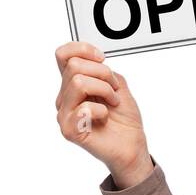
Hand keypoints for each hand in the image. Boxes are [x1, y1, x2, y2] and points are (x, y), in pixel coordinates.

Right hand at [54, 41, 152, 186]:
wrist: (132, 145)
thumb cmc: (124, 118)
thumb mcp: (117, 85)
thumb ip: (102, 69)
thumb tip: (93, 60)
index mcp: (73, 84)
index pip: (63, 54)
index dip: (83, 49)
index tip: (102, 58)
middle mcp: (64, 98)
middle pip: (74, 66)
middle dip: (103, 73)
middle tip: (114, 90)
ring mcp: (64, 114)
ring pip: (78, 82)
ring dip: (104, 89)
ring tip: (113, 102)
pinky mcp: (69, 130)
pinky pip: (83, 108)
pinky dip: (102, 110)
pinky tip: (105, 118)